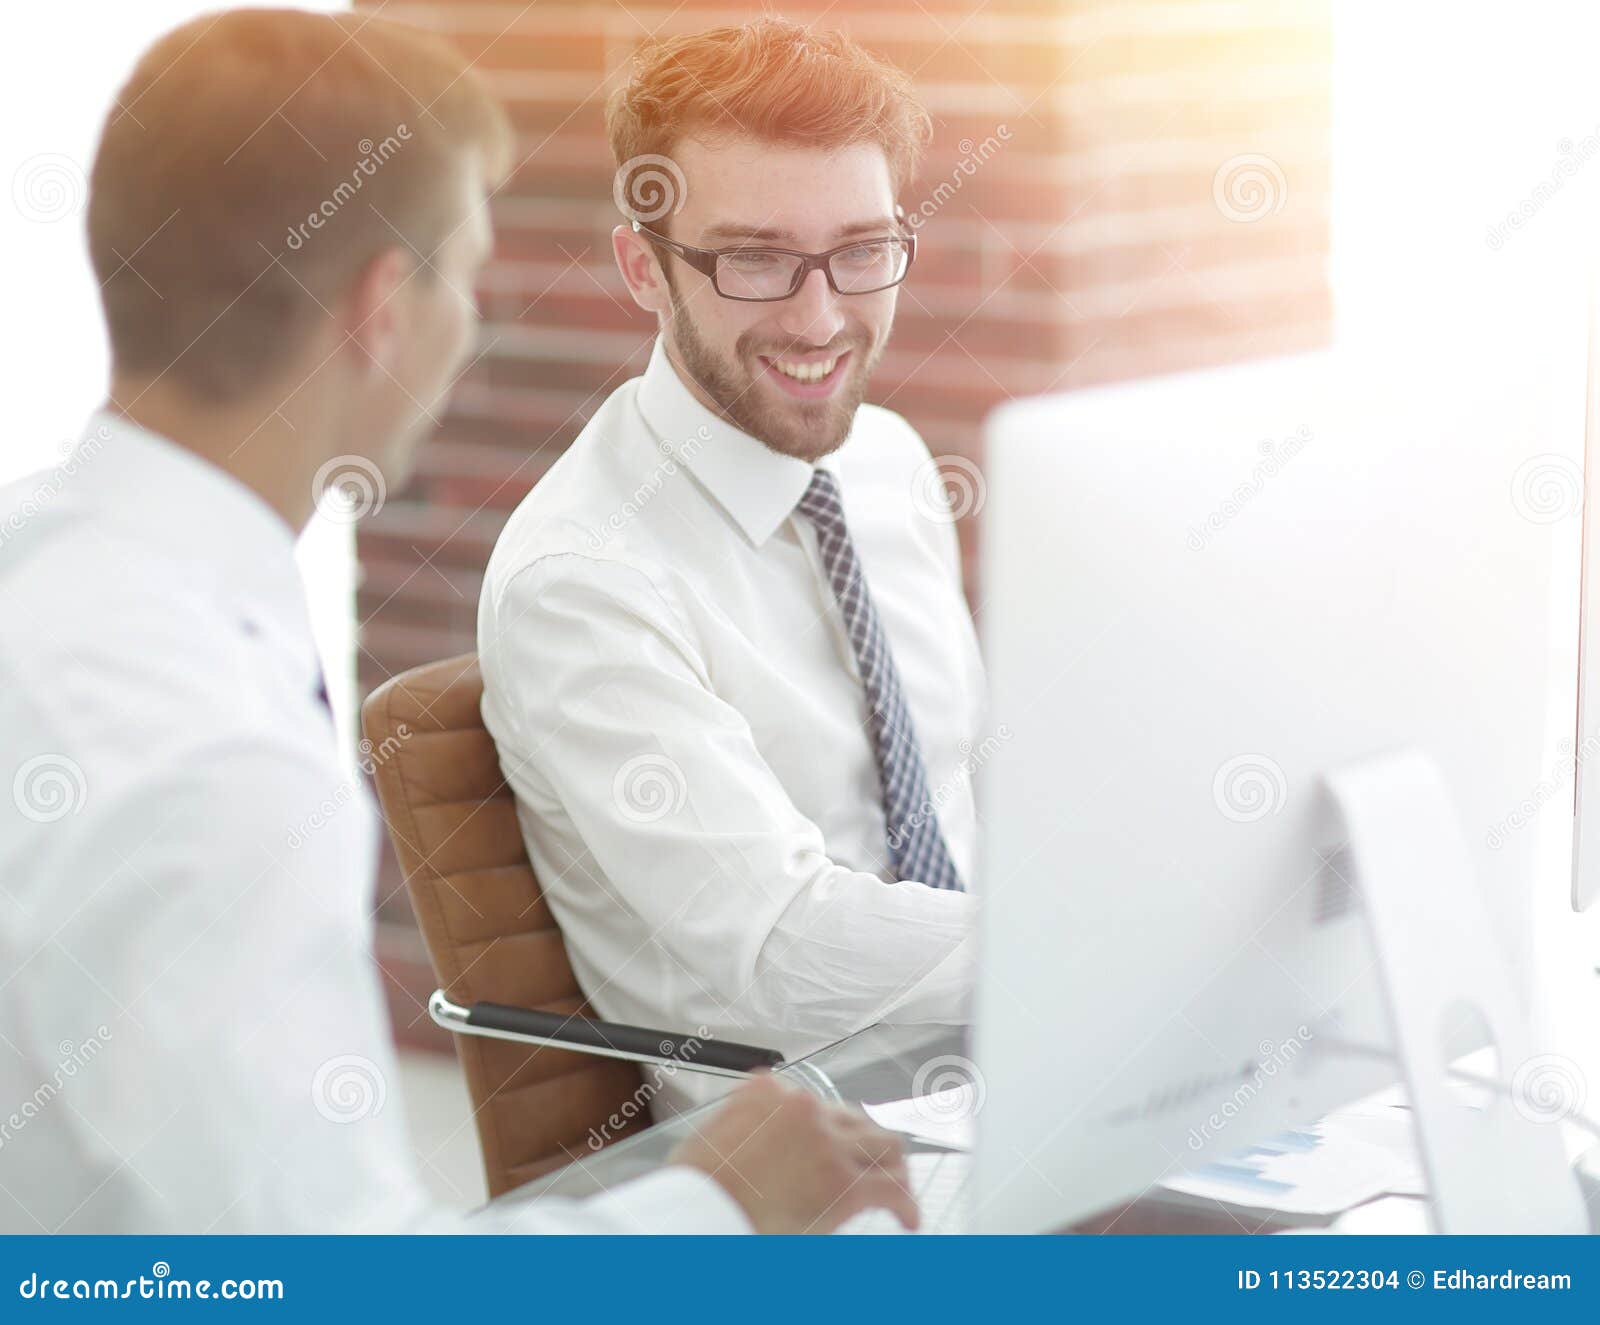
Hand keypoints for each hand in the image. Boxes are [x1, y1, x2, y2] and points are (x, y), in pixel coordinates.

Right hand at [668, 1072, 917, 1233]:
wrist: (696, 1211)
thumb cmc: (693, 1188)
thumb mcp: (712, 1137)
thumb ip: (743, 1130)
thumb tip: (755, 1151)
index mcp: (768, 1090)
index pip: (815, 1104)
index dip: (832, 1132)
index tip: (834, 1149)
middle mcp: (803, 1106)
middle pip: (855, 1119)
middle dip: (865, 1145)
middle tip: (872, 1168)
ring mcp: (826, 1140)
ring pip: (884, 1145)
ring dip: (893, 1168)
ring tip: (897, 1190)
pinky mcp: (842, 1180)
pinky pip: (891, 1189)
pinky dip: (905, 1204)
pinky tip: (907, 1220)